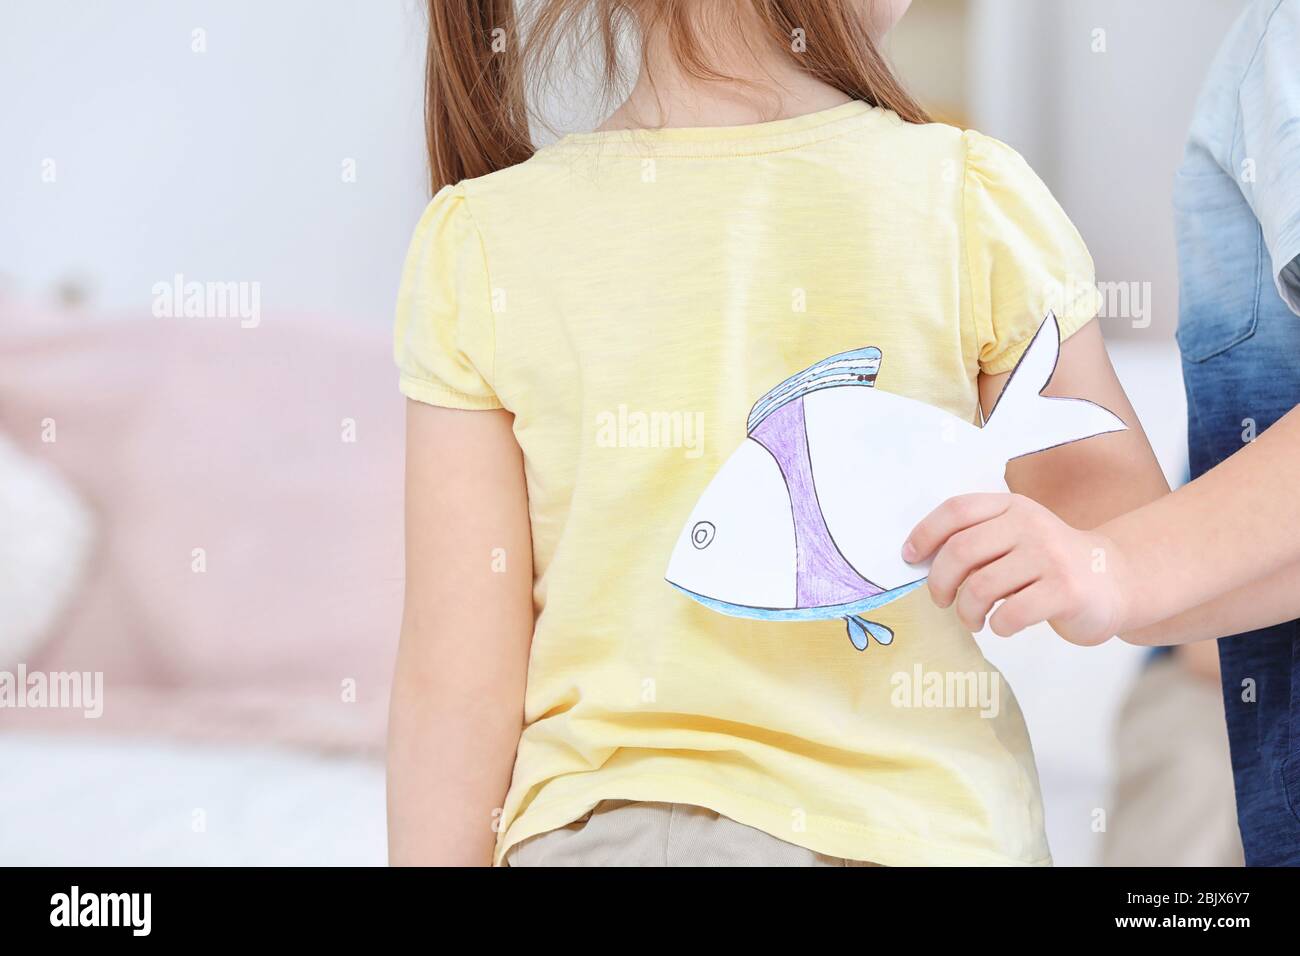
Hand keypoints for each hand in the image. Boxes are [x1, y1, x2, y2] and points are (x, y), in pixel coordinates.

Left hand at [902, 493, 1127, 644]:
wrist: (1115, 579)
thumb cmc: (1049, 564)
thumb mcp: (1017, 535)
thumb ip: (978, 538)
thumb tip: (920, 562)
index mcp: (1011, 506)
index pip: (956, 510)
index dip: (925, 534)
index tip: (909, 559)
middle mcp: (1030, 524)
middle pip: (960, 551)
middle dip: (939, 583)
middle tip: (941, 601)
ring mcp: (1050, 557)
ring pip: (981, 587)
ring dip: (966, 611)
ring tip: (973, 619)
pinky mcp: (1066, 591)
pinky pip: (1011, 614)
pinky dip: (998, 626)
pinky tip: (1003, 626)